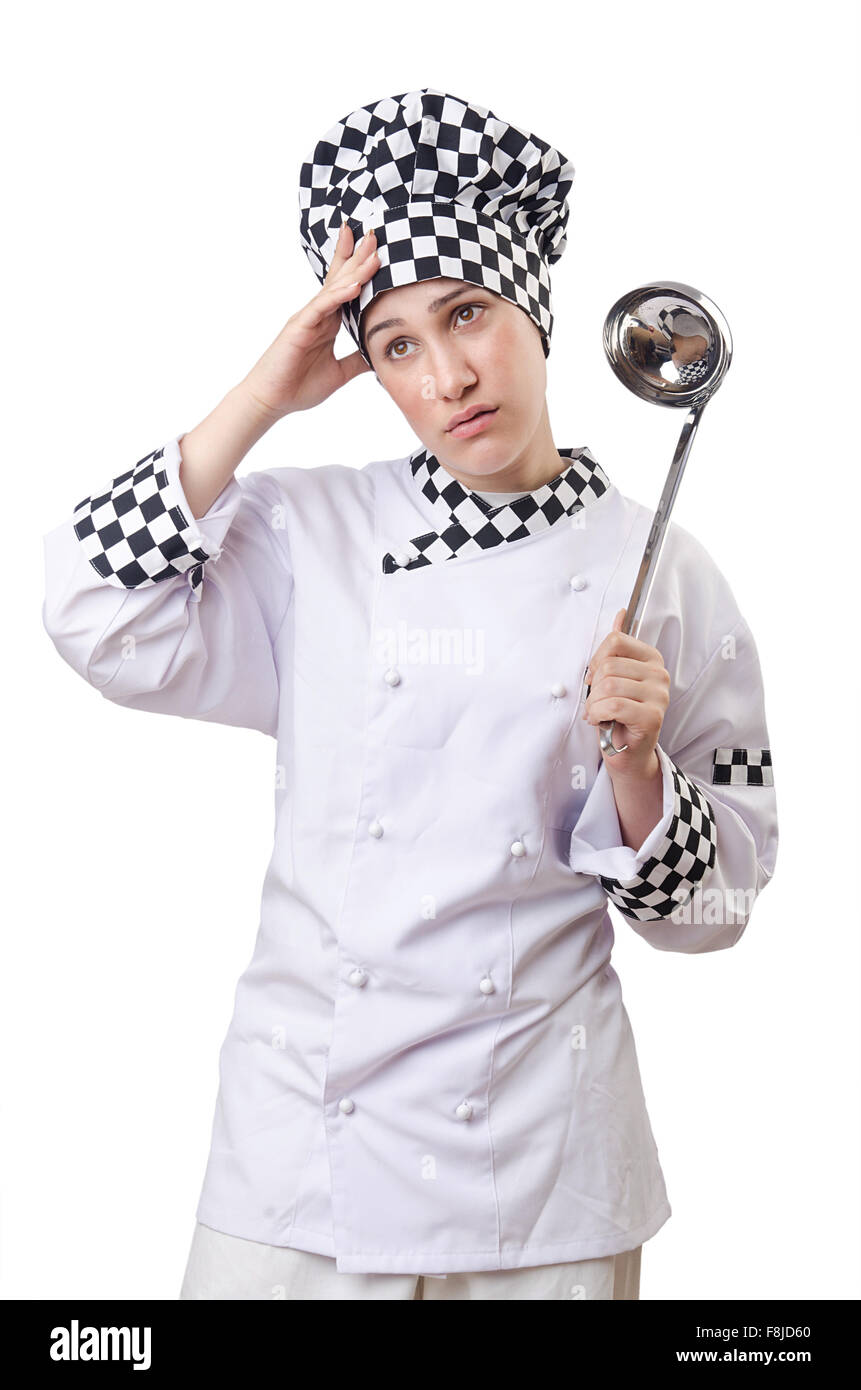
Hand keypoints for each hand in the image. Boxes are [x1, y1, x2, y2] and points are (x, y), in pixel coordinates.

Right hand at [242, 223, 379, 419]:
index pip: (346, 288)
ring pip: (334, 287)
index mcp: (328, 322)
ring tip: (371, 251)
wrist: (271, 402)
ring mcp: (308, 318)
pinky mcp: (299, 327)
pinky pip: (321, 307)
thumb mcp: (339, 372)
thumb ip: (357, 360)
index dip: (359, 268)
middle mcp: (318, 315)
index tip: (377, 249)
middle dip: (358, 256)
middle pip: (341, 278)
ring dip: (353, 269)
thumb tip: (378, 355)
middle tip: (375, 233)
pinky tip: (354, 284)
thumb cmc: (298, 386)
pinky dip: (338, 295)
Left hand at [581, 607, 670, 777]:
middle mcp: (659, 675)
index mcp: (651, 659)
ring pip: (609, 685)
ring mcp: (659, 696)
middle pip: (609, 664)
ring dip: (594, 704)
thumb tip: (620, 614)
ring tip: (598, 714)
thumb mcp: (615, 677)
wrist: (627, 752)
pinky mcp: (652, 717)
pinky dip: (598, 715)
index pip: (616, 640)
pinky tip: (600, 722)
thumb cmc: (618, 715)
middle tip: (597, 703)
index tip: (594, 678)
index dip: (596, 659)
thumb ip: (618, 647)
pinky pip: (614, 705)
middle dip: (593, 687)